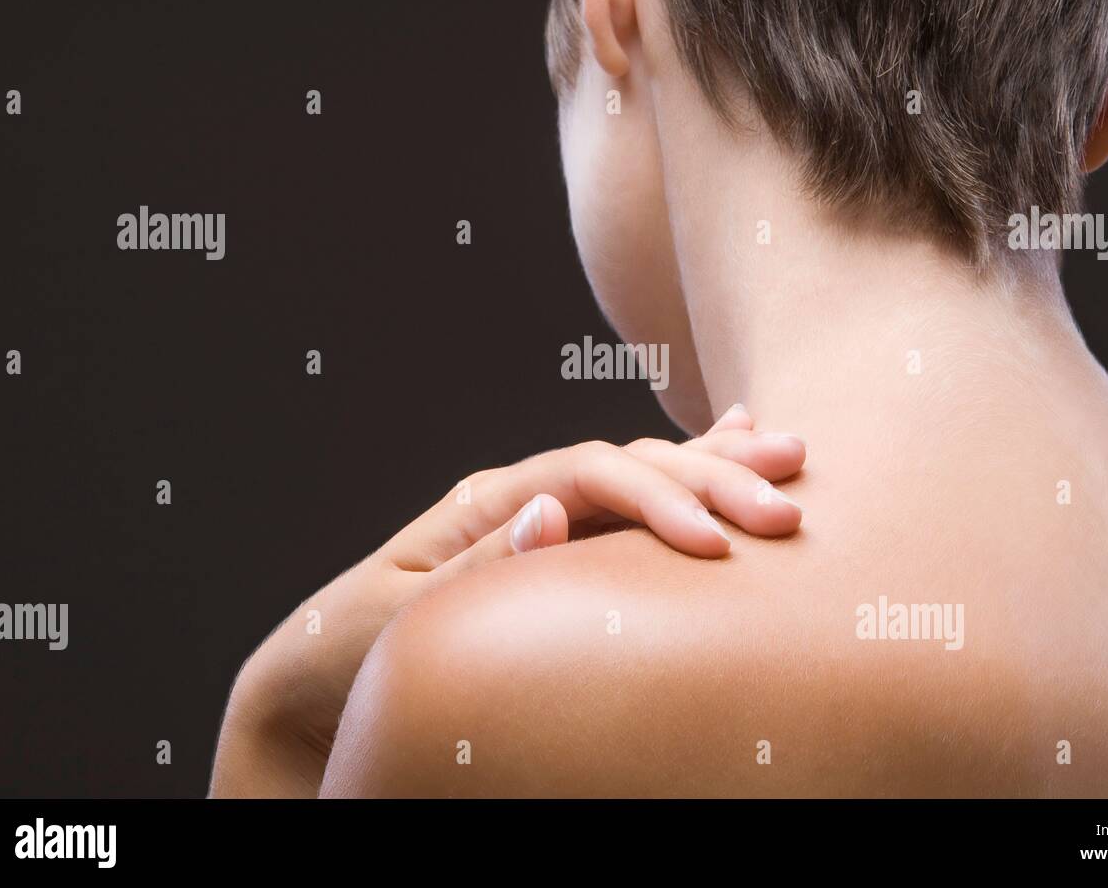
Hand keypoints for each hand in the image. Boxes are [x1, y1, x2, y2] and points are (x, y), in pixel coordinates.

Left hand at [209, 406, 804, 795]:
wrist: (319, 675)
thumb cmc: (351, 649)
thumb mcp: (401, 612)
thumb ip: (479, 564)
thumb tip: (550, 510)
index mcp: (488, 501)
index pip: (589, 475)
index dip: (657, 499)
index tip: (715, 544)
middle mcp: (526, 495)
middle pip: (631, 463)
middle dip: (711, 477)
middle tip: (788, 502)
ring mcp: (546, 514)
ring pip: (645, 471)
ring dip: (717, 462)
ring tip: (789, 448)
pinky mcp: (564, 543)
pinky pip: (636, 500)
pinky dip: (689, 468)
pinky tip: (734, 432)